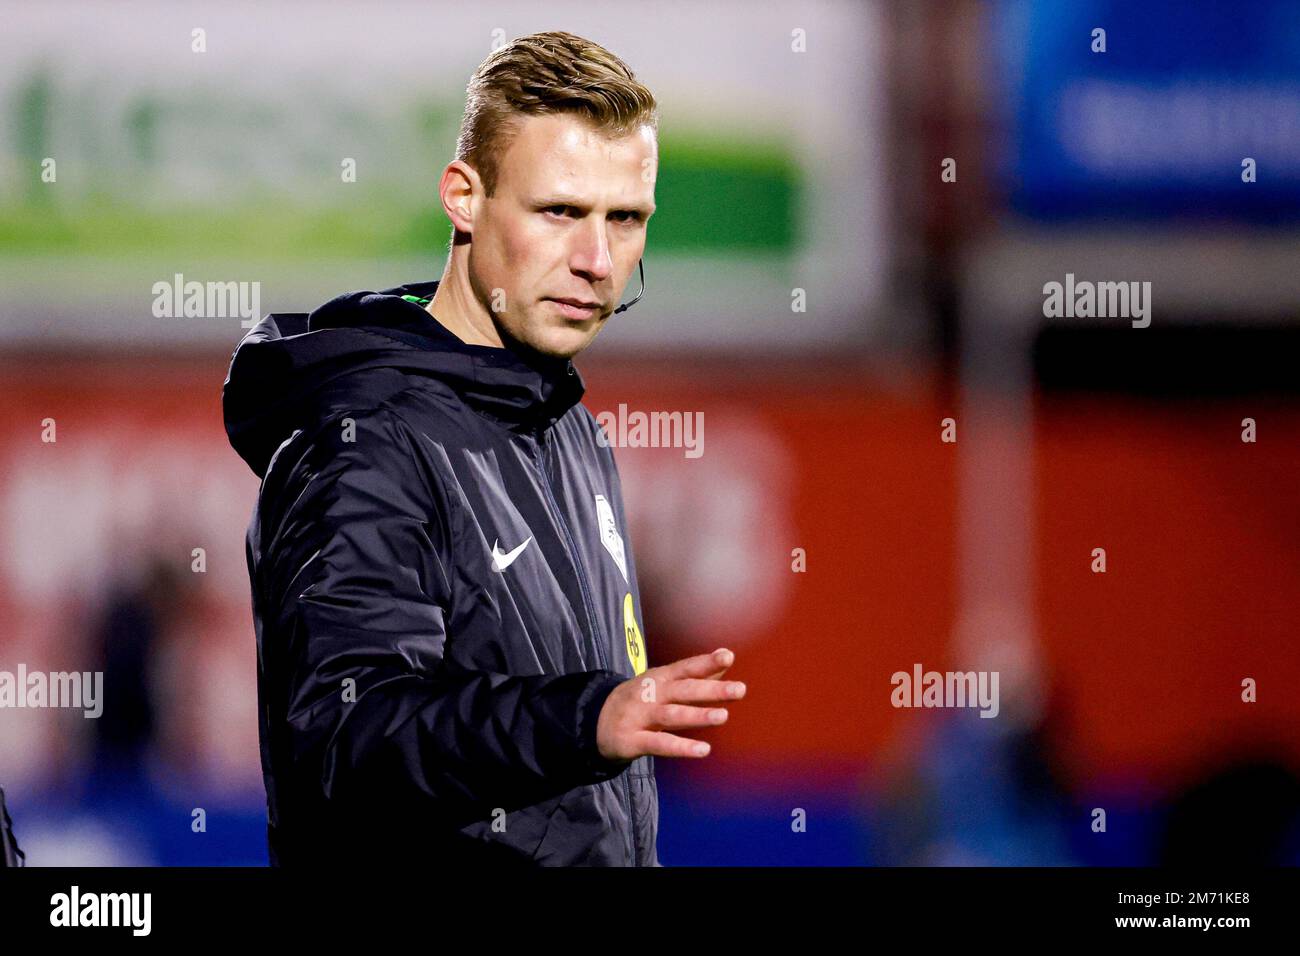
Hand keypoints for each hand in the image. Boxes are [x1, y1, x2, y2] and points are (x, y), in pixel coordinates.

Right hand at [596, 648, 746, 759]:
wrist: (593, 721)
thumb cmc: (639, 700)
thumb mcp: (663, 683)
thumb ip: (695, 674)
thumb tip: (727, 658)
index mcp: (659, 679)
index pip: (685, 668)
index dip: (706, 662)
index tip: (728, 655)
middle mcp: (650, 694)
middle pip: (683, 690)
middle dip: (711, 689)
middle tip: (740, 689)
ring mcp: (640, 716)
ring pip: (671, 715)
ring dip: (697, 715)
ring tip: (723, 716)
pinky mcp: (632, 740)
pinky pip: (659, 744)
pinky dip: (681, 747)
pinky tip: (703, 749)